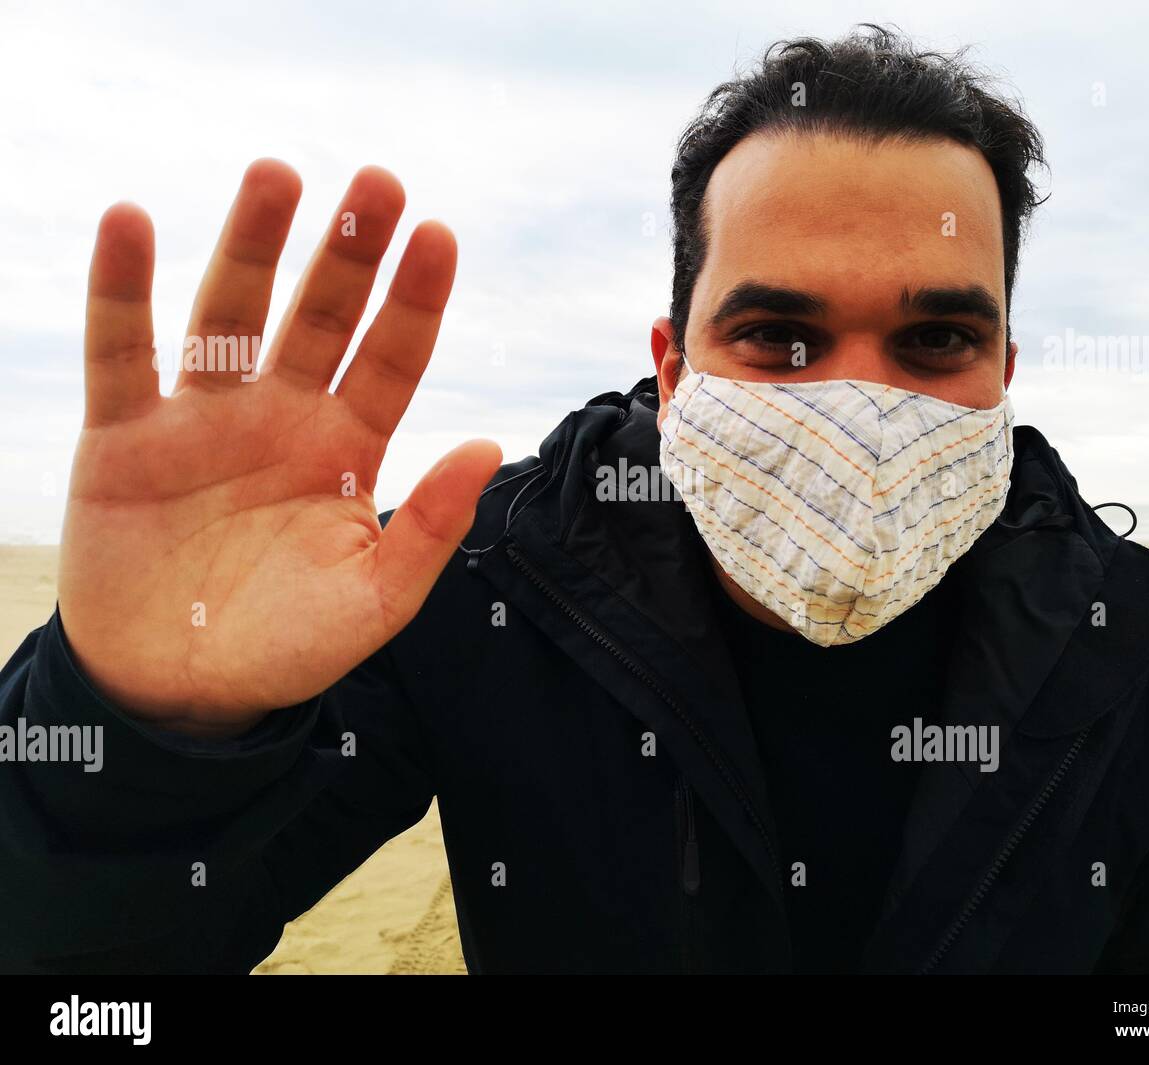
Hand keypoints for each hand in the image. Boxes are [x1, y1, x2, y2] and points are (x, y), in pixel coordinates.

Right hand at [57, 160, 500, 737]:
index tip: (439, 235)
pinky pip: (121, 352)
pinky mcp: (125, 436)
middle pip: (320, 316)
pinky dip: (120, 291)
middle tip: (378, 180)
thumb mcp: (374, 600)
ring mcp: (203, 420)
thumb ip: (430, 525)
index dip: (415, 300)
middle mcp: (282, 419)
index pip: (391, 359)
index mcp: (347, 451)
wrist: (180, 692)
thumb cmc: (287, 649)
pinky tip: (128, 222)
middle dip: (348, 252)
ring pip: (229, 314)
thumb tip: (488, 443)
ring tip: (278, 174)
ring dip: (251, 245)